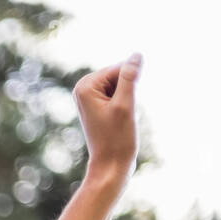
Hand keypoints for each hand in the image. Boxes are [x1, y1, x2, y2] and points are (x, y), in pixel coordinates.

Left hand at [73, 52, 141, 188]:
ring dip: (129, 99)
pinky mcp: (99, 105)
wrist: (111, 165)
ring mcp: (91, 97)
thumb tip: (136, 54)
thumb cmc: (117, 138)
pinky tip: (121, 120)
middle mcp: (84, 88)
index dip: (130, 87)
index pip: (121, 68)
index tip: (119, 109)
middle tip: (120, 115)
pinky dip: (127, 105)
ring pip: (124, 85)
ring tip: (119, 119)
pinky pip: (121, 95)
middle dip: (129, 92)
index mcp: (85, 86)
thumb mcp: (125, 105)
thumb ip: (130, 77)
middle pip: (121, 75)